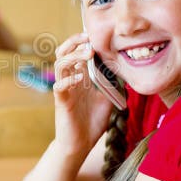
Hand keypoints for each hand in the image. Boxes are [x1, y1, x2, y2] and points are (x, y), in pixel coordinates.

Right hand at [53, 33, 114, 154]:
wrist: (81, 144)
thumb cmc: (92, 122)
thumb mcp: (106, 98)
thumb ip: (110, 83)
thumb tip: (122, 69)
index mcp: (79, 77)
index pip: (75, 52)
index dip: (81, 41)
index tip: (94, 35)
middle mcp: (69, 80)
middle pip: (62, 53)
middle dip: (73, 42)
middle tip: (88, 38)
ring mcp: (64, 90)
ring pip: (60, 65)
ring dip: (72, 56)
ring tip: (87, 53)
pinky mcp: (61, 102)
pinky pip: (59, 87)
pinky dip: (68, 80)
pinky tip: (78, 78)